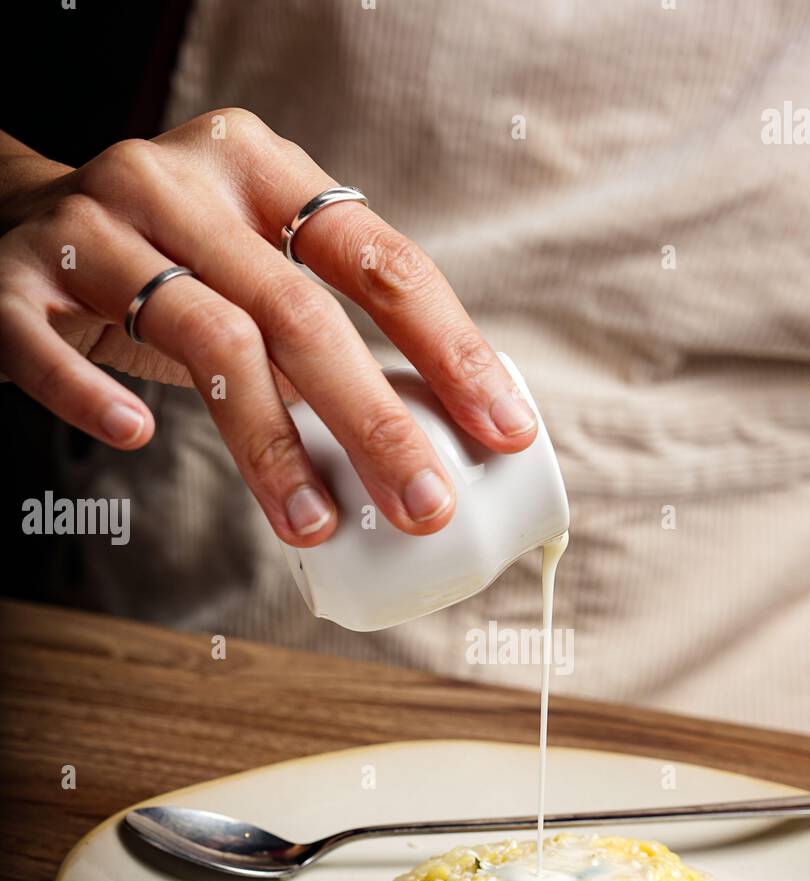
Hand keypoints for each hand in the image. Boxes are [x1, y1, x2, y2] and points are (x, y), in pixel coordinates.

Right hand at [0, 111, 538, 542]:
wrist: (4, 220)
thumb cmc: (161, 265)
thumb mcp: (247, 269)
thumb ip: (319, 332)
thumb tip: (427, 440)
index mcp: (262, 172)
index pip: (378, 259)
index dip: (450, 347)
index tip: (505, 429)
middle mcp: (182, 184)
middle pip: (300, 311)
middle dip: (375, 420)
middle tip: (427, 506)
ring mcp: (93, 227)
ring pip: (202, 337)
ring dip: (269, 443)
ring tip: (316, 525)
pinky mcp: (12, 281)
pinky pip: (52, 346)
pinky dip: (93, 395)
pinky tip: (137, 439)